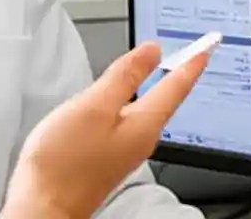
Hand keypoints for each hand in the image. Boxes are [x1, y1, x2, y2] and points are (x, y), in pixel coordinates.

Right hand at [0, 42, 208, 218]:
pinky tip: (127, 100)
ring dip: (156, 88)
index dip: (191, 63)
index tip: (207, 47)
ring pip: (147, 111)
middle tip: (193, 56)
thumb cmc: (64, 162)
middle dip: (177, 75)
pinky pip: (128, 123)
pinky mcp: (108, 157)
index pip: (176, 87)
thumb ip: (124, 76)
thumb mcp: (94, 106)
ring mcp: (124, 150)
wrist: (44, 206)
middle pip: (166, 100)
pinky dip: (134, 103)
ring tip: (166, 71)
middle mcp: (140, 140)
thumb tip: (151, 51)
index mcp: (143, 124)